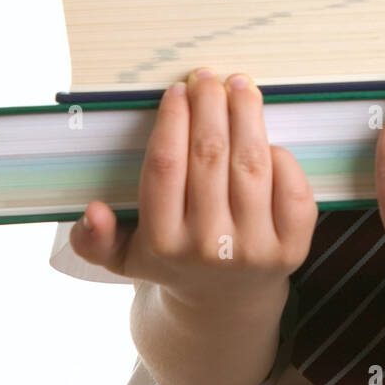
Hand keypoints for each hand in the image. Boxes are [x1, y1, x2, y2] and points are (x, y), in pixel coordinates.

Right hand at [68, 68, 318, 303]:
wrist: (225, 307)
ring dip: (247, 114)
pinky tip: (265, 134)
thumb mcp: (124, 257)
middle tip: (208, 77)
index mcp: (162, 245)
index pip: (166, 165)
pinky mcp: (292, 249)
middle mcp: (209, 248)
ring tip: (240, 85)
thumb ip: (95, 239)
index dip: (172, 119)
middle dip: (210, 104)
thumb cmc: (173, 261)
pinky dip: (282, 155)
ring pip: (251, 164)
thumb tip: (92, 211)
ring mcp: (254, 249)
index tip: (177, 89)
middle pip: (210, 155)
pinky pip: (292, 188)